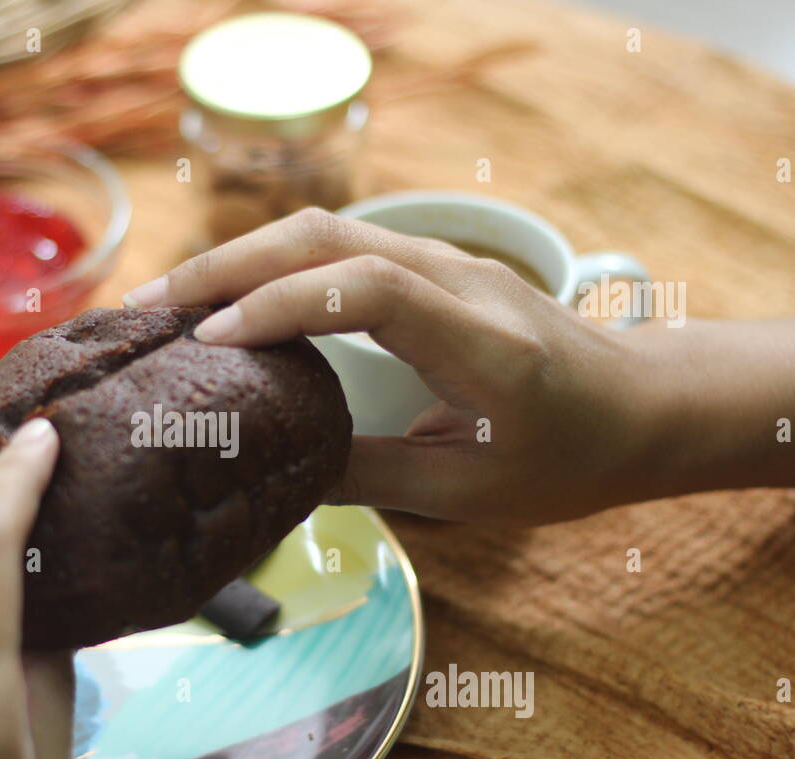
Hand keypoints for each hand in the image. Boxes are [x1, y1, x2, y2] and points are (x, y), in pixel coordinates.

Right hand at [124, 207, 672, 524]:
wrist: (646, 405)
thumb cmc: (574, 457)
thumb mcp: (475, 493)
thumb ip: (374, 479)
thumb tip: (279, 475)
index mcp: (480, 341)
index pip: (362, 287)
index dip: (279, 306)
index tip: (211, 345)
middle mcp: (459, 282)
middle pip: (327, 235)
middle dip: (228, 266)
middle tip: (148, 310)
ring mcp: (447, 264)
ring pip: (326, 229)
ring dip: (242, 258)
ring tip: (171, 303)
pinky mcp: (433, 268)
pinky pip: (341, 247)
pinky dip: (274, 265)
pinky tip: (233, 301)